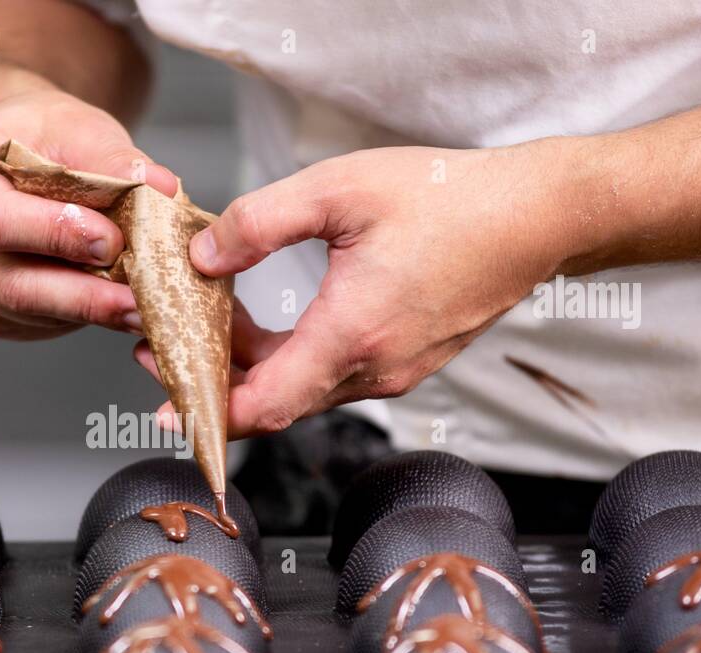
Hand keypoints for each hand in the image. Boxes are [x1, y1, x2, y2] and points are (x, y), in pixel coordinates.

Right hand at [0, 59, 178, 340]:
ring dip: (83, 313)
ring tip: (137, 307)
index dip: (55, 236)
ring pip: (22, 310)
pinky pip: (27, 324)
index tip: (112, 241)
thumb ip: (115, 159)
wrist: (11, 147)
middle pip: (8, 281)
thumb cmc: (40, 132)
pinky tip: (106, 304)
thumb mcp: (77, 126)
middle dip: (81, 295)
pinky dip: (72, 318)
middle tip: (138, 301)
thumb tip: (161, 188)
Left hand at [136, 139, 580, 434]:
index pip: (266, 406)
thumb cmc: (449, 198)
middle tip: (165, 354)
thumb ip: (261, 222)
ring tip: (209, 329)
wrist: (535, 216)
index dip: (210, 414)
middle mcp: (375, 370)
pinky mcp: (406, 363)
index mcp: (353, 335)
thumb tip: (203, 257)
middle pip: (277, 404)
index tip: (167, 409)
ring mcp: (395, 372)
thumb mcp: (339, 189)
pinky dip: (291, 362)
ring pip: (304, 390)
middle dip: (216, 386)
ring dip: (254, 371)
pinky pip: (333, 376)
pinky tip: (267, 327)